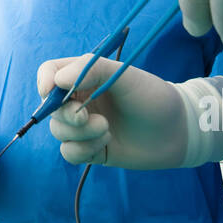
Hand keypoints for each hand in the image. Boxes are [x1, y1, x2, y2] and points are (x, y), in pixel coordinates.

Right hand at [36, 56, 190, 169]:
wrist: (178, 132)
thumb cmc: (153, 97)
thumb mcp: (125, 76)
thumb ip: (90, 69)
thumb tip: (56, 80)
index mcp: (85, 77)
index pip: (50, 73)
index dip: (45, 82)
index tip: (51, 91)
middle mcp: (81, 100)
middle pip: (51, 107)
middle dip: (67, 115)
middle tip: (88, 117)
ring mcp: (85, 126)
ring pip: (59, 132)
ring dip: (80, 134)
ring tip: (107, 130)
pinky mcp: (91, 149)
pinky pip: (69, 153)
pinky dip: (83, 151)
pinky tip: (105, 145)